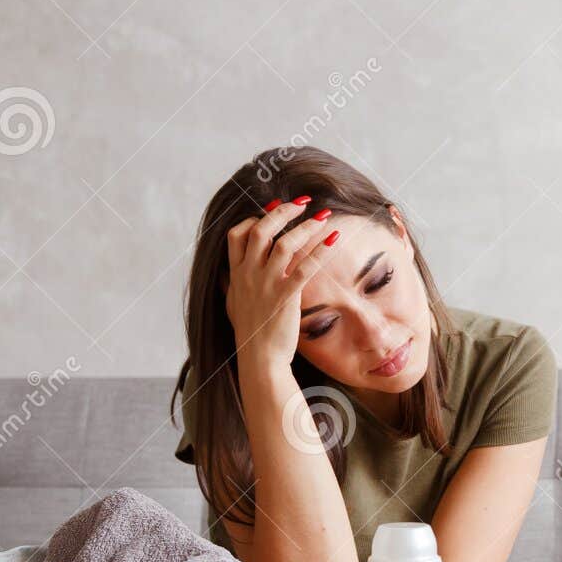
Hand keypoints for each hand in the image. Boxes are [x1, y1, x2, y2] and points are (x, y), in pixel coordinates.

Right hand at [225, 199, 338, 362]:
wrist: (259, 359)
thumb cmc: (249, 333)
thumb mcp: (232, 304)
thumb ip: (232, 283)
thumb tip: (228, 271)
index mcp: (236, 274)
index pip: (236, 235)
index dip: (253, 218)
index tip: (270, 209)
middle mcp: (248, 275)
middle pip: (261, 230)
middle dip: (282, 211)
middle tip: (301, 202)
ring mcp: (266, 285)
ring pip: (284, 244)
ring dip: (305, 226)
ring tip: (322, 216)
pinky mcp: (286, 297)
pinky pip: (305, 267)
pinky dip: (320, 250)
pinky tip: (333, 239)